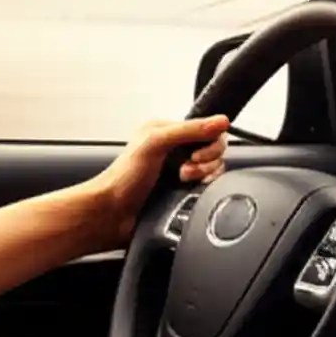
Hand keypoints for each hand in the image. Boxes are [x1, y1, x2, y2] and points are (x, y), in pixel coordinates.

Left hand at [85, 115, 230, 251]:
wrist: (113, 215)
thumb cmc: (124, 177)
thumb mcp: (155, 143)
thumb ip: (189, 130)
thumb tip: (222, 121)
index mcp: (169, 132)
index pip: (209, 130)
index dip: (210, 142)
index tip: (196, 154)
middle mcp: (178, 150)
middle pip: (215, 150)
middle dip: (206, 162)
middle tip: (185, 170)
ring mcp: (183, 171)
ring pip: (215, 169)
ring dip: (204, 176)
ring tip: (183, 182)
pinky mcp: (187, 191)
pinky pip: (210, 187)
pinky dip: (205, 189)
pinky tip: (190, 192)